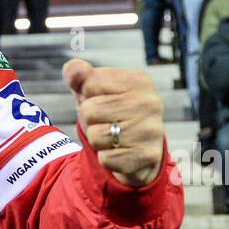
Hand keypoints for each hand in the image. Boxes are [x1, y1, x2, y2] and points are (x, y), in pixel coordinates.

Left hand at [63, 60, 164, 186]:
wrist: (132, 152)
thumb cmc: (108, 115)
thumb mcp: (89, 91)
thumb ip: (76, 73)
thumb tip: (77, 70)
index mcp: (139, 80)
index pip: (89, 83)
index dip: (88, 96)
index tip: (104, 102)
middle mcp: (150, 102)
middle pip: (90, 110)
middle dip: (90, 120)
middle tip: (108, 123)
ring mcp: (152, 130)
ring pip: (96, 136)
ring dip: (98, 141)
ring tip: (114, 138)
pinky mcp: (148, 156)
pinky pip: (106, 158)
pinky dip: (107, 159)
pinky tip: (121, 152)